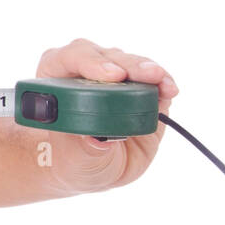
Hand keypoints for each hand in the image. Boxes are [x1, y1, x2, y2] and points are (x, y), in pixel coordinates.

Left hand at [35, 37, 176, 192]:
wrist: (93, 168)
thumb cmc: (72, 159)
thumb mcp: (73, 161)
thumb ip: (82, 150)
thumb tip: (97, 139)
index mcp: (56, 83)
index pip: (65, 59)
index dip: (88, 62)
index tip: (110, 76)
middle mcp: (84, 74)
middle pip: (102, 56)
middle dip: (125, 64)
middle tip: (146, 75)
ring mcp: (114, 81)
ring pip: (129, 63)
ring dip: (146, 70)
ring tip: (162, 82)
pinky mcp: (141, 91)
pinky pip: (152, 80)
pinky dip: (162, 82)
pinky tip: (169, 89)